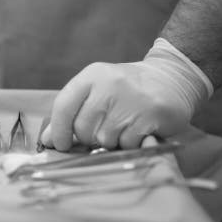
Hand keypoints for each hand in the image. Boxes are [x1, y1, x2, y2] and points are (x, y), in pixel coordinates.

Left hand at [40, 40, 211, 150]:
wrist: (173, 79)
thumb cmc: (126, 89)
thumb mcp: (97, 91)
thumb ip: (72, 113)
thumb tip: (49, 140)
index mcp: (91, 76)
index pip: (63, 106)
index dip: (58, 130)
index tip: (59, 145)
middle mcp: (109, 85)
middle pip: (82, 128)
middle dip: (89, 138)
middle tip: (104, 130)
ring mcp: (130, 100)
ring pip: (104, 140)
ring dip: (111, 141)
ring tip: (124, 126)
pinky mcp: (150, 116)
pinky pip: (126, 144)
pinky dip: (129, 144)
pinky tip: (138, 130)